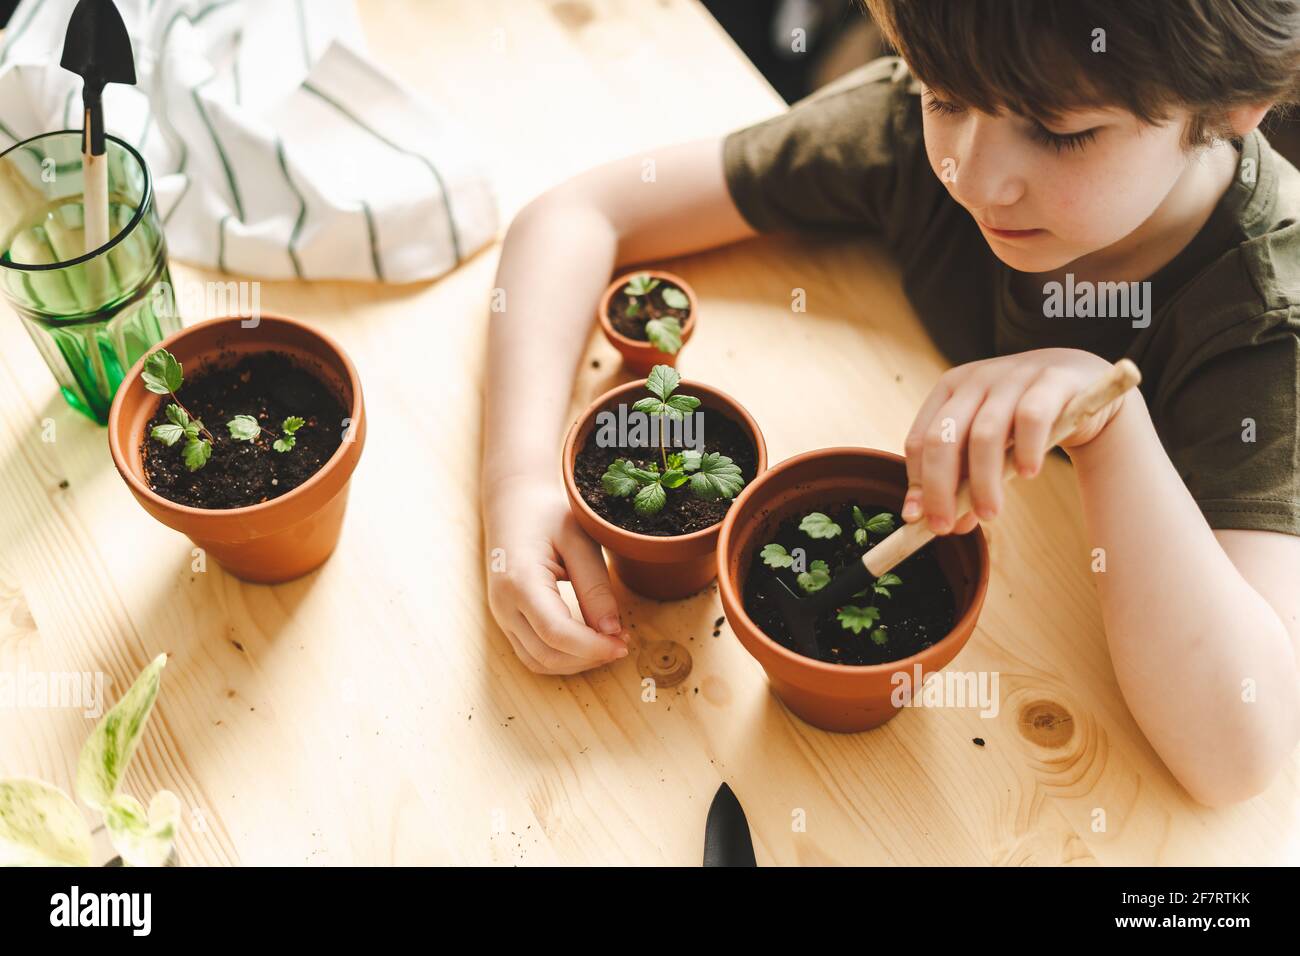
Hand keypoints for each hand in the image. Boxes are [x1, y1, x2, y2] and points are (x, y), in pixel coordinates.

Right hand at [484, 475, 628, 673]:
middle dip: (589, 657)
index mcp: (520, 581)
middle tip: (623, 643)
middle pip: (547, 654)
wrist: (513, 506)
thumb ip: (595, 586)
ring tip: (608, 644)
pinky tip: (587, 645)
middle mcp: (503, 605)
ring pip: (538, 661)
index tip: (624, 642)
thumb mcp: (578, 541)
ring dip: (576, 663)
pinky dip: (562, 658)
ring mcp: (501, 615)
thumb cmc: (547, 517)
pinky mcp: (507, 620)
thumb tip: (612, 631)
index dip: (593, 646)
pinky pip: (532, 654)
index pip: (557, 633)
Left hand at [901, 348, 1125, 534]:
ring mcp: (1012, 377)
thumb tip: (950, 525)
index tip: (918, 519)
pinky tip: (1028, 473)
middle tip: (945, 527)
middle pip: (943, 438)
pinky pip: (1031, 418)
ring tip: (990, 513)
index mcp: (949, 390)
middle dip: (939, 488)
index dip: (917, 482)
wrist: (1077, 380)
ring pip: (984, 434)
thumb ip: (965, 478)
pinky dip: (1026, 450)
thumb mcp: (987, 445)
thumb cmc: (1021, 420)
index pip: (919, 440)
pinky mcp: (1051, 382)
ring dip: (983, 482)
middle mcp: (975, 380)